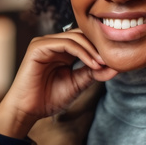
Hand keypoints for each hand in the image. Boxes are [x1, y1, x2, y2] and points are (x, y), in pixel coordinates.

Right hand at [0, 28, 116, 138]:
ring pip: (75, 37)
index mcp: (62, 51)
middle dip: (98, 46)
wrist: (28, 110)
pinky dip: (81, 52)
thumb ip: (93, 73)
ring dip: (92, 50)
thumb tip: (116, 67)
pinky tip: (92, 64)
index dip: (101, 48)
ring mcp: (44, 43)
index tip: (116, 62)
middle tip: (111, 60)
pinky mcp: (38, 47)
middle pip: (82, 34)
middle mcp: (53, 43)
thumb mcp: (77, 84)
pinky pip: (65, 43)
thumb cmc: (49, 99)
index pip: (85, 39)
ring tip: (102, 64)